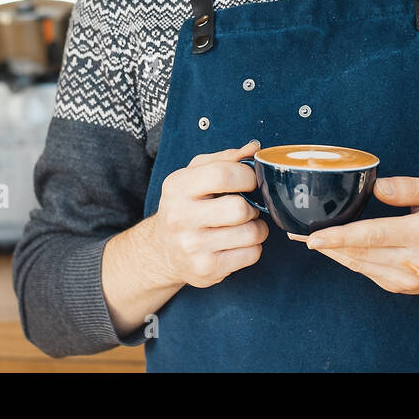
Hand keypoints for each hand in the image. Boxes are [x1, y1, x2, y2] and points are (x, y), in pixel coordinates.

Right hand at [150, 140, 268, 288]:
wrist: (162, 250)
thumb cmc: (185, 206)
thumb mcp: (194, 175)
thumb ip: (225, 159)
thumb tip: (254, 149)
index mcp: (177, 187)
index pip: (222, 174)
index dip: (247, 176)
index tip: (250, 181)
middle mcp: (181, 218)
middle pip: (239, 208)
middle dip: (251, 206)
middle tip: (245, 207)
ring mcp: (193, 247)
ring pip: (251, 233)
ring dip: (256, 228)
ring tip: (242, 226)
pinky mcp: (206, 269)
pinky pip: (252, 254)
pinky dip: (252, 247)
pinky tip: (237, 243)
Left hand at [303, 175, 418, 293]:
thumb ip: (407, 186)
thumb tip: (377, 188)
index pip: (374, 235)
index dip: (341, 237)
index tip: (315, 237)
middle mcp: (416, 260)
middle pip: (361, 254)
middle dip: (328, 245)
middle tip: (299, 235)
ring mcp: (408, 279)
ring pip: (361, 266)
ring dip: (334, 254)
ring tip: (310, 241)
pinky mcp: (402, 288)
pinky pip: (368, 273)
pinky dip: (350, 261)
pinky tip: (336, 249)